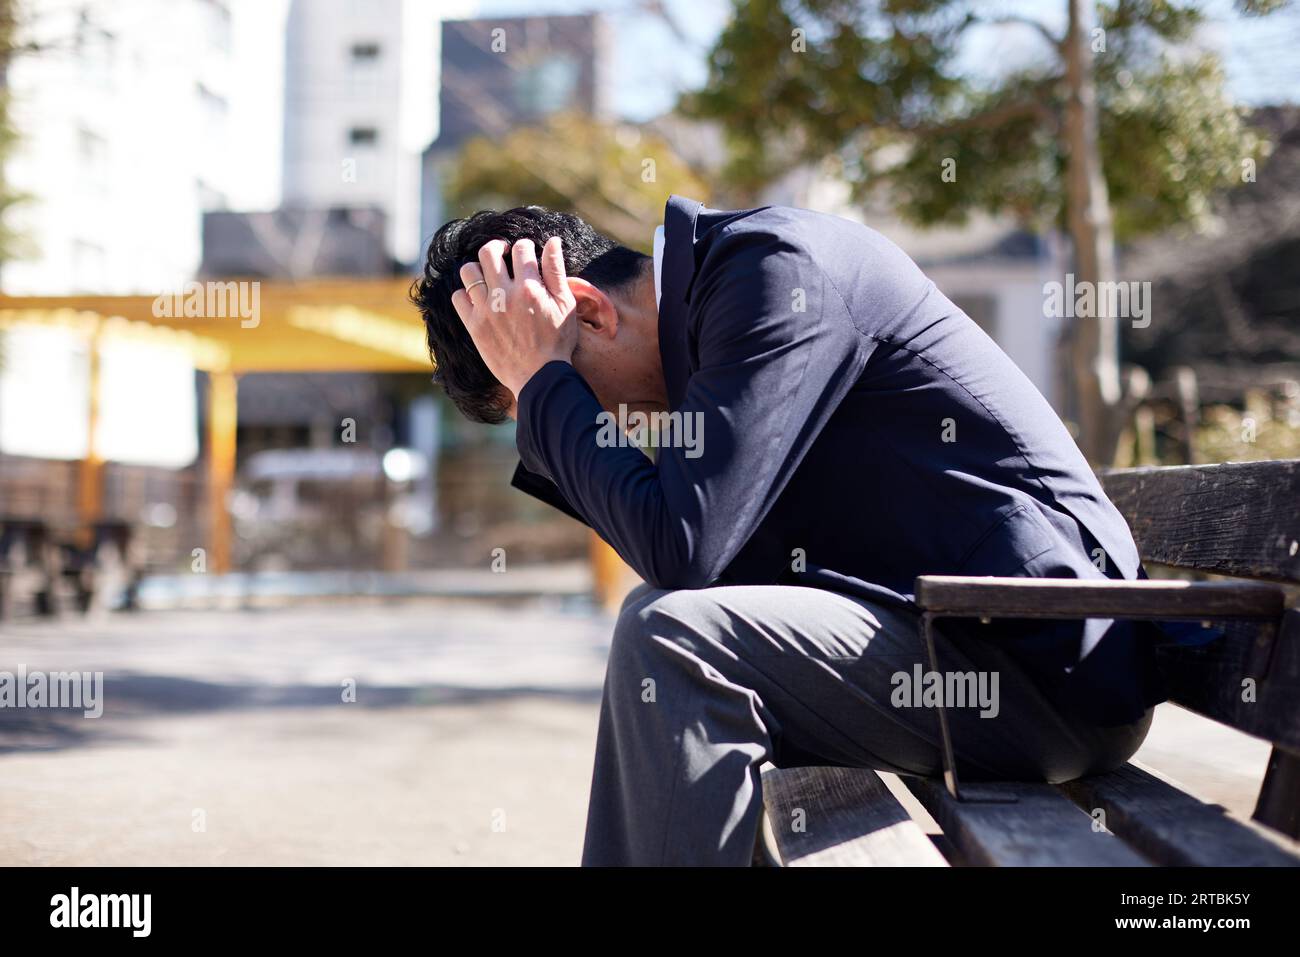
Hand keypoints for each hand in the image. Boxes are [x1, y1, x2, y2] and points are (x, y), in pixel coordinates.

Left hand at [451, 237, 578, 408]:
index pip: (522, 249)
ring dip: (479, 268)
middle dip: (497, 247)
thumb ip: (556, 271)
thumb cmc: (557, 342)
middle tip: (503, 254)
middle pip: (489, 252)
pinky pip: (458, 298)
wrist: (540, 377)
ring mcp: (487, 310)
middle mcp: (505, 295)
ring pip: (469, 271)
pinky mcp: (474, 326)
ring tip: (489, 276)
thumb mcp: (565, 305)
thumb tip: (553, 241)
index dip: (525, 247)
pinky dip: (465, 294)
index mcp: (530, 287)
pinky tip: (478, 298)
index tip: (526, 255)